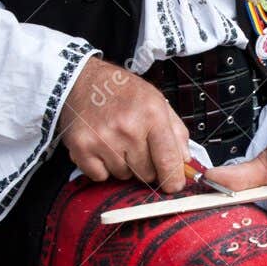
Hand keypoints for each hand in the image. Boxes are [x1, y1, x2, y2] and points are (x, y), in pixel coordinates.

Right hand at [58, 55, 189, 189]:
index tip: (174, 185)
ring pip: (123, 176)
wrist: (81, 80)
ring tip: (116, 140)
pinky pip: (100, 176)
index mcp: (151, 114)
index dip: (174, 178)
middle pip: (146, 173)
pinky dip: (102, 167)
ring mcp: (103, 139)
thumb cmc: (121, 91)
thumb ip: (176, 131)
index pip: (168, 159)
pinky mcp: (82, 148)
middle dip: (145, 165)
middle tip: (135, 145)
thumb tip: (185, 161)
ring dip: (122, 165)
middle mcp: (127, 127)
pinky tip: (101, 147)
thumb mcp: (157, 101)